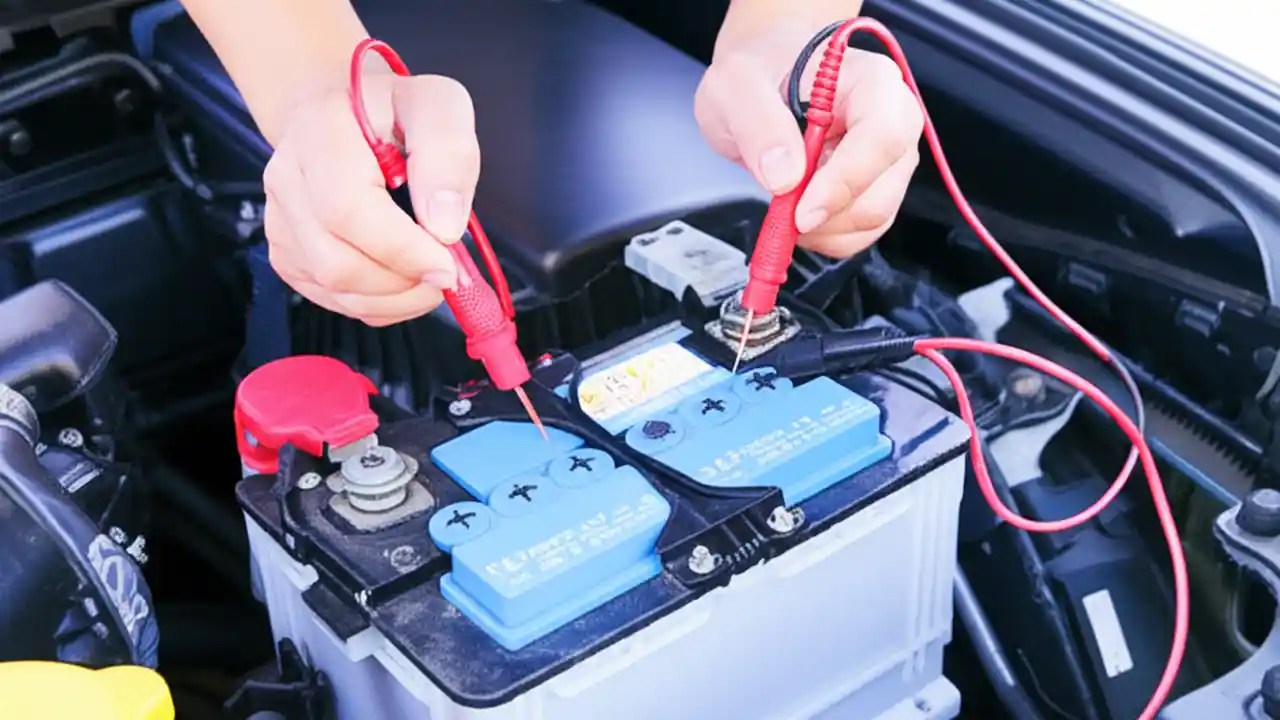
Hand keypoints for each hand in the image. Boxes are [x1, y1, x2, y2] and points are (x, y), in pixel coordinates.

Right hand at [262, 70, 480, 325]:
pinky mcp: (286, 255)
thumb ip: (449, 157)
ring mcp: (279, 221)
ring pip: (335, 290)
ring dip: (397, 298)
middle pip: (336, 263)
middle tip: (447, 270)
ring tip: (429, 272)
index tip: (449, 266)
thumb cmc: (398, 113)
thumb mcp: (439, 108)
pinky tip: (403, 276)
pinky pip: (334, 301)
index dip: (401, 250)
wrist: (346, 116)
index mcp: (319, 129)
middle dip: (403, 282)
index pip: (346, 209)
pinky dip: (381, 304)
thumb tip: (444, 229)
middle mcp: (285, 177)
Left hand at [695, 19, 922, 257]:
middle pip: (884, 186)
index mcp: (871, 81)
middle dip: (830, 214)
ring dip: (826, 229)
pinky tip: (798, 216)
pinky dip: (829, 235)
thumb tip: (785, 177)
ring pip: (876, 215)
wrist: (765, 71)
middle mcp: (894, 118)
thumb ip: (759, 125)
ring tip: (784, 208)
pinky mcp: (874, 184)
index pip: (882, 137)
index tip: (801, 212)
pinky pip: (863, 228)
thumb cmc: (759, 69)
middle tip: (781, 214)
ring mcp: (888, 156)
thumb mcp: (737, 85)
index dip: (844, 182)